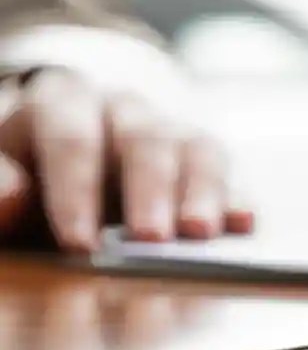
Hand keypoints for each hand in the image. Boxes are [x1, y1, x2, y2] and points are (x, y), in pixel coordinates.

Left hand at [0, 67, 252, 251]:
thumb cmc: (27, 178)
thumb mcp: (0, 175)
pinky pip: (229, 172)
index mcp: (61, 104)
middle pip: (143, 141)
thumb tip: (10, 194)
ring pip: (195, 150)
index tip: (79, 245)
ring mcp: (170, 130)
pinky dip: (236, 198)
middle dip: (148, 193)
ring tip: (199, 235)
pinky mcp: (205, 159)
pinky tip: (242, 224)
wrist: (66, 156)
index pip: (70, 138)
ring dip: (200, 194)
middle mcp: (123, 109)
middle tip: (151, 241)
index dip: (76, 191)